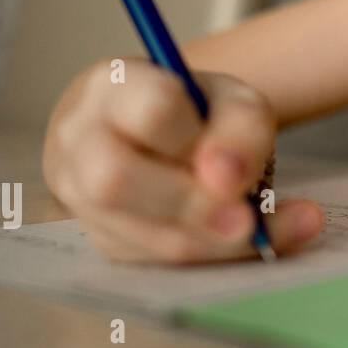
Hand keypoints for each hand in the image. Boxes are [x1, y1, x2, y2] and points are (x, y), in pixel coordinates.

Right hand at [43, 57, 322, 262]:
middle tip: (249, 221)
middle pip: (116, 181)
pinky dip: (212, 256)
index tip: (236, 170)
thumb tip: (229, 183)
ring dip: (208, 241)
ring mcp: (80, 196)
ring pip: (133, 233)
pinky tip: (259, 243)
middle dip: (191, 206)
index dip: (194, 143)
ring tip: (267, 231)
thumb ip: (240, 128)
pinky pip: (152, 260)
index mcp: (114, 87)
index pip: (149, 112)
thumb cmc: (193, 109)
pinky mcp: (100, 239)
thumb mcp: (231, 99)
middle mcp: (81, 140)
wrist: (148, 132)